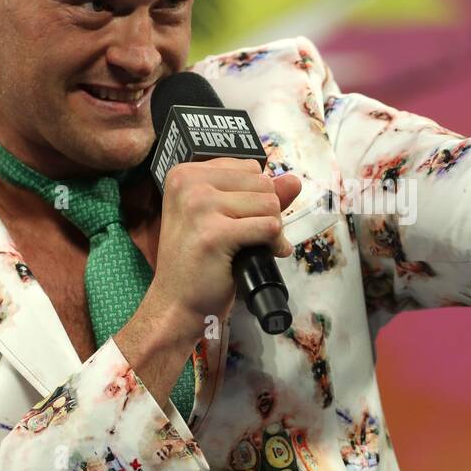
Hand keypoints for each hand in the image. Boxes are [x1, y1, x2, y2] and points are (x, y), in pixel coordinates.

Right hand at [145, 158, 300, 332]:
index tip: (244, 217)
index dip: (257, 195)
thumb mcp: (224, 217)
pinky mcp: (215, 234)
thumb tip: (293, 180)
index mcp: (186, 174)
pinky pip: (269, 227)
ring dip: (271, 229)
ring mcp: (199, 207)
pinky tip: (262, 255)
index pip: (249, 167)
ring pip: (269, 204)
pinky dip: (275, 245)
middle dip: (266, 212)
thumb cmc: (199, 261)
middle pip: (262, 184)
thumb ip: (257, 196)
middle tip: (249, 236)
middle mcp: (188, 184)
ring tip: (253, 245)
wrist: (177, 303)